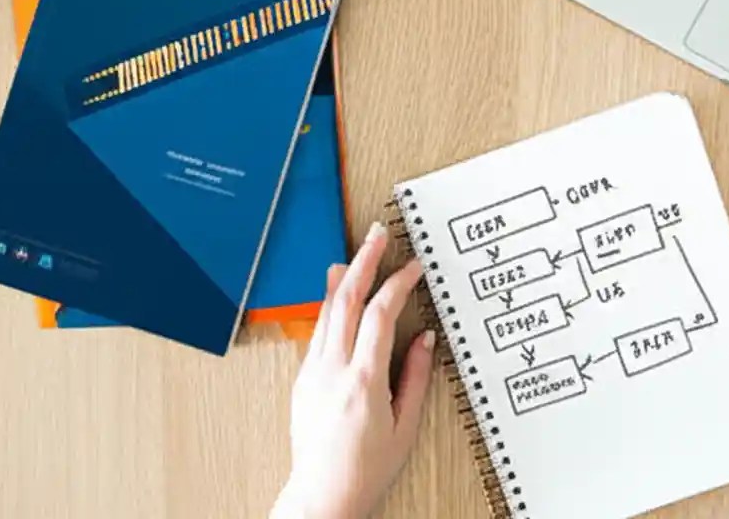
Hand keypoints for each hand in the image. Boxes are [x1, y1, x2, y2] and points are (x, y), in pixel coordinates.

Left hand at [272, 223, 434, 518]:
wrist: (322, 496)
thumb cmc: (365, 470)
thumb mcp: (405, 426)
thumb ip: (416, 377)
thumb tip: (425, 339)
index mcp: (363, 381)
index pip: (380, 315)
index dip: (398, 284)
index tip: (412, 267)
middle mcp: (332, 371)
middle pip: (347, 301)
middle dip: (364, 263)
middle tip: (376, 237)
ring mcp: (313, 374)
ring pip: (327, 313)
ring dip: (342, 280)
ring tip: (352, 256)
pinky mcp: (303, 381)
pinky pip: (318, 333)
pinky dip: (330, 307)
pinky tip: (335, 298)